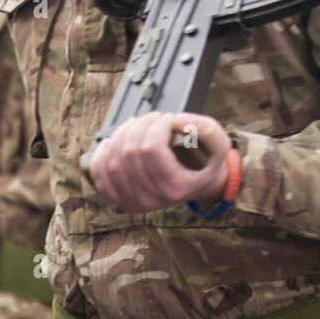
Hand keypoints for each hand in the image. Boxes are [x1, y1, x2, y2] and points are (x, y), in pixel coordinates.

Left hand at [86, 112, 231, 213]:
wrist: (197, 185)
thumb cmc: (206, 162)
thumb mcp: (220, 144)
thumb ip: (207, 130)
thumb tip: (177, 121)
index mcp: (174, 188)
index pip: (152, 148)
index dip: (157, 125)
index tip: (169, 117)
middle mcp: (151, 199)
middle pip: (130, 151)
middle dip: (141, 125)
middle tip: (155, 118)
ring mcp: (132, 201)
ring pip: (113, 159)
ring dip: (122, 133)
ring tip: (138, 125)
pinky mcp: (118, 198)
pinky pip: (99, 174)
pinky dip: (101, 154)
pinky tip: (112, 141)